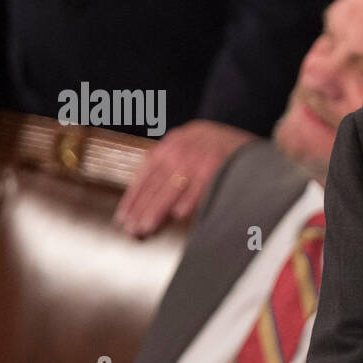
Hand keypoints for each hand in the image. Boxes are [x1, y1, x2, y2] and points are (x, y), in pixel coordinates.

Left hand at [114, 120, 252, 237]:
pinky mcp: (215, 164)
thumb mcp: (185, 145)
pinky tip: (178, 214)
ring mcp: (197, 158)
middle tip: (131, 229)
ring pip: (172, 187)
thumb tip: (145, 194)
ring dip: (157, 209)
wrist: (238, 133)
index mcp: (168, 147)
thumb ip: (166, 163)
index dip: (132, 198)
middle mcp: (179, 151)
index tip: (123, 217)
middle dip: (141, 208)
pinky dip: (189, 199)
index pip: (145, 176)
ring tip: (146, 227)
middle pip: (155, 184)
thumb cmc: (210, 146)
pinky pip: (200, 185)